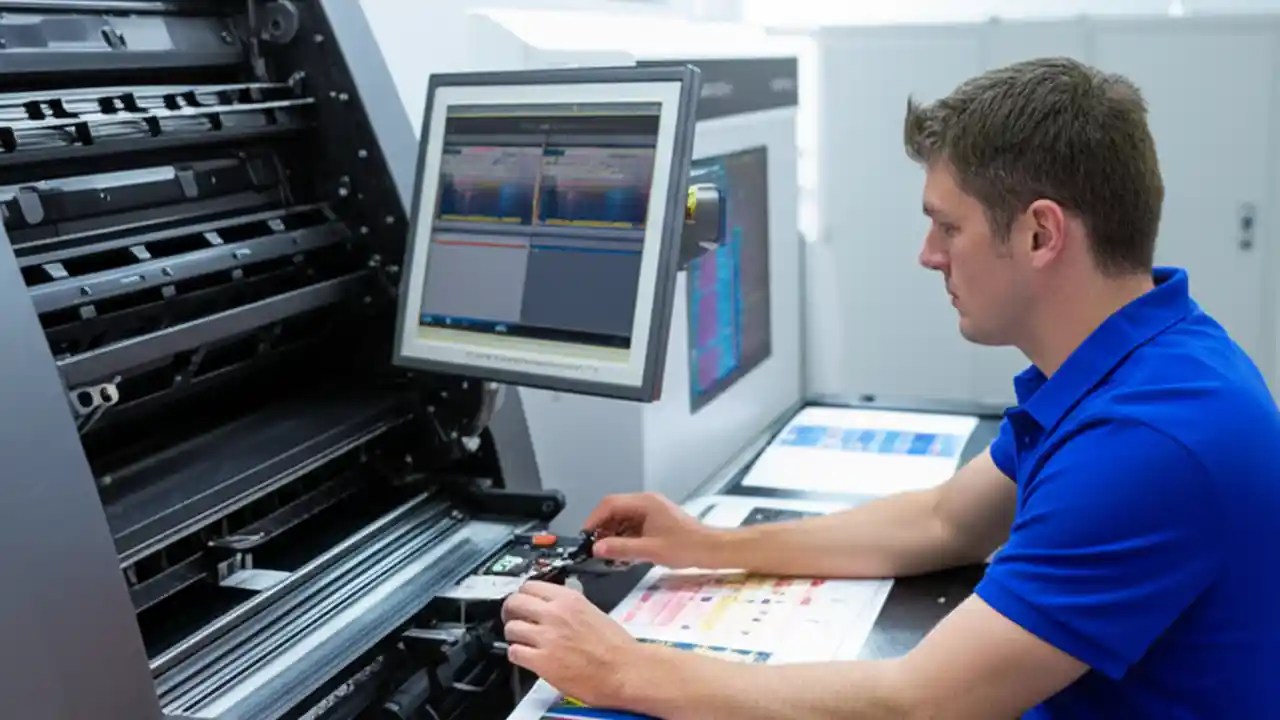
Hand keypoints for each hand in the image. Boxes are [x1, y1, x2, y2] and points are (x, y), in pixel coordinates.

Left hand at [502, 581, 639, 706]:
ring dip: (513, 634)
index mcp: (569, 599)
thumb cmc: (616, 647)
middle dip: (511, 611)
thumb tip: (554, 606)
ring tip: (521, 640)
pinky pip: (514, 652)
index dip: (522, 594)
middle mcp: (554, 614)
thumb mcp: (593, 611)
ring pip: (511, 628)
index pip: (530, 585)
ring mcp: (546, 637)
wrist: (625, 670)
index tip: (522, 600)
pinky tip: (526, 656)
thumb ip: (569, 607)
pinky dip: (516, 654)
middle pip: (514, 603)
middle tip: (513, 618)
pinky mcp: (541, 661)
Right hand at [584, 492, 717, 567]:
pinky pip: (632, 525)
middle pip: (615, 509)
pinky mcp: (655, 521)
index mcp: (644, 503)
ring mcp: (651, 511)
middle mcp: (646, 502)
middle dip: (602, 528)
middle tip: (595, 548)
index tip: (585, 537)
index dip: (594, 519)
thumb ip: (622, 548)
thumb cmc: (684, 547)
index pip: (610, 504)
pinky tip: (622, 553)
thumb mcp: (651, 550)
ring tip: (607, 553)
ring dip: (613, 534)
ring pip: (622, 518)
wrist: (711, 549)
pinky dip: (624, 537)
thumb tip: (596, 548)